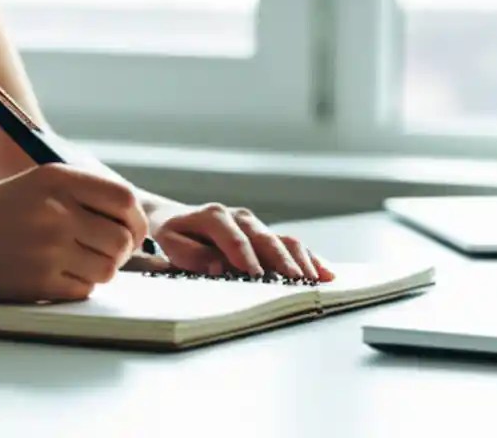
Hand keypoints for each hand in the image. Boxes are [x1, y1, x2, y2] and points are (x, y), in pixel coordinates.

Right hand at [0, 164, 148, 301]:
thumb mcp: (35, 185)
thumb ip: (82, 196)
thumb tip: (132, 220)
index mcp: (57, 180)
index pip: (123, 199)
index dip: (134, 219)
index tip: (130, 229)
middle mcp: (57, 212)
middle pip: (122, 238)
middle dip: (119, 250)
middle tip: (103, 252)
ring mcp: (48, 249)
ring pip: (108, 269)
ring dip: (99, 270)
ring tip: (74, 263)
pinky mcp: (38, 283)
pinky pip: (83, 290)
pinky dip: (76, 287)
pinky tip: (53, 275)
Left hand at [144, 202, 334, 281]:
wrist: (175, 216)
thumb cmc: (173, 233)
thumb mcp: (171, 243)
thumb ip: (192, 254)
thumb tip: (219, 266)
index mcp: (214, 216)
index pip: (234, 239)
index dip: (246, 257)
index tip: (257, 277)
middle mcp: (239, 217)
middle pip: (266, 239)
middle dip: (282, 261)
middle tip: (295, 281)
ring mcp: (255, 224)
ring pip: (283, 240)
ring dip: (301, 260)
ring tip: (316, 279)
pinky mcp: (264, 234)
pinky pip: (289, 244)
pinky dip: (307, 258)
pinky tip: (324, 271)